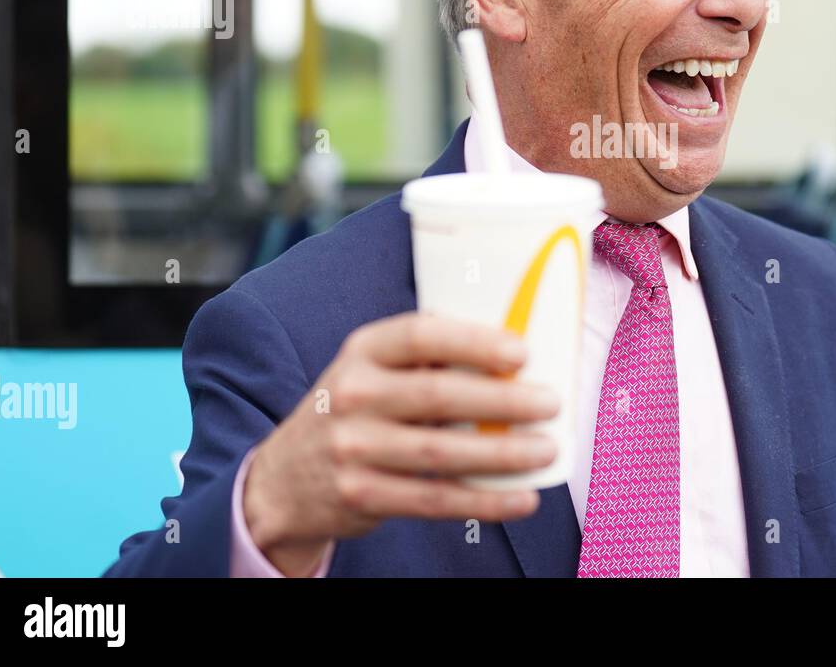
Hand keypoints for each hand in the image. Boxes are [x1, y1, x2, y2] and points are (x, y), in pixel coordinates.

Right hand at [242, 313, 558, 575]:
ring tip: (548, 449)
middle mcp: (352, 395)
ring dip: (503, 454)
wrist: (285, 477)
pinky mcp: (362, 495)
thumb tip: (516, 354)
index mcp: (364, 350)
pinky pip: (435, 500)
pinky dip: (485, 501)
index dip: (473, 342)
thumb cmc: (357, 408)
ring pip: (441, 453)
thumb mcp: (375, 368)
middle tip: (550, 403)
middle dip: (503, 401)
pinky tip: (523, 498)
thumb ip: (430, 358)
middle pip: (437, 396)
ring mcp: (353, 448)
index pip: (420, 335)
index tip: (521, 353)